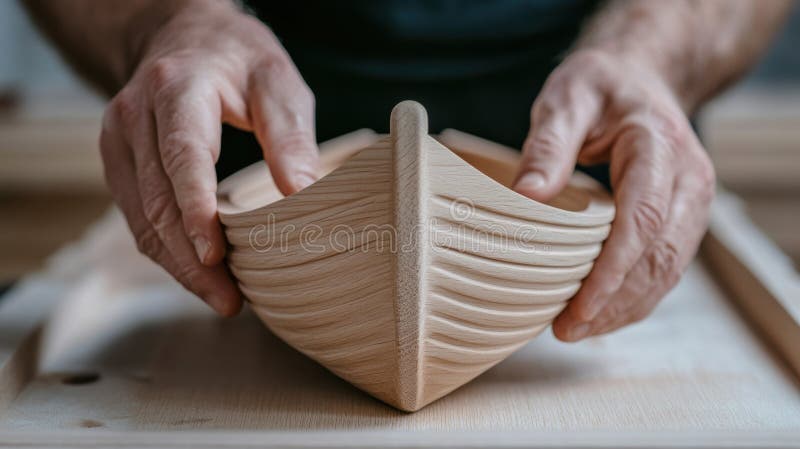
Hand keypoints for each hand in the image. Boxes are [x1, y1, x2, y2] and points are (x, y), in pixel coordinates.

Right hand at [100, 1, 318, 315]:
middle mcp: (134, 115)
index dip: (196, 210)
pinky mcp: (117, 161)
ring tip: (220, 298)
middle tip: (230, 301)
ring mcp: (117, 139)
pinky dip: (165, 250)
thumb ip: (289, 135)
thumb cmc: (238, 60)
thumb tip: (302, 194)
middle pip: (157, 200)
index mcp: (176, 89)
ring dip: (177, 265)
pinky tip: (197, 273)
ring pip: (140, 218)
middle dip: (191, 259)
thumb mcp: (278, 82)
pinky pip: (136, 216)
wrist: (184, 37)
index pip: (182, 156)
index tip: (216, 257)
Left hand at [513, 50, 715, 340]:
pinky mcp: (684, 217)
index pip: (643, 220)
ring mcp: (693, 201)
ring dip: (625, 307)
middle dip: (614, 301)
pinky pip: (666, 266)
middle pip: (659, 255)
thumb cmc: (599, 87)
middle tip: (566, 330)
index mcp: (660, 146)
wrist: (638, 78)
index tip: (579, 307)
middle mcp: (690, 178)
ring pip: (668, 270)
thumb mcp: (566, 100)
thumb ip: (548, 146)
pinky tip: (601, 314)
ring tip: (576, 331)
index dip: (612, 270)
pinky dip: (635, 296)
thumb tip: (526, 196)